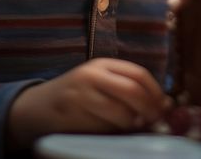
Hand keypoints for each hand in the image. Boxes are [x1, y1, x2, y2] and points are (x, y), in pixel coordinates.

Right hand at [6, 58, 168, 149]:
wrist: (34, 108)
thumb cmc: (76, 95)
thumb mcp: (99, 82)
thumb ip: (128, 88)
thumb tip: (166, 104)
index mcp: (101, 65)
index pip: (138, 74)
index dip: (156, 92)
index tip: (164, 107)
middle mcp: (90, 77)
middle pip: (132, 92)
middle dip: (149, 110)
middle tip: (154, 122)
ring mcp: (79, 98)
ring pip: (119, 115)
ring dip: (131, 125)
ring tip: (130, 127)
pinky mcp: (70, 119)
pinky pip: (102, 130)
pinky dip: (112, 135)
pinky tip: (111, 132)